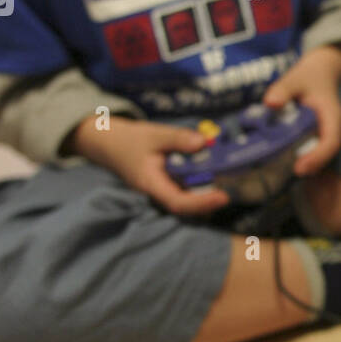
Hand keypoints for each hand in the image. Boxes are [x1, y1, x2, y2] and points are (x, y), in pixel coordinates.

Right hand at [69, 116, 230, 215]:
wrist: (109, 144)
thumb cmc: (130, 140)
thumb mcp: (154, 135)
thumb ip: (178, 139)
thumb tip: (204, 142)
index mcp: (151, 184)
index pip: (177, 203)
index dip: (201, 203)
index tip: (223, 197)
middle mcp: (157, 193)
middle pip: (186, 206)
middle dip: (209, 201)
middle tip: (231, 188)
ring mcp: (162, 192)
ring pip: (187, 200)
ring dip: (206, 192)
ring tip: (226, 179)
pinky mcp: (166, 186)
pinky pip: (185, 191)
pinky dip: (199, 184)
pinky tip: (212, 172)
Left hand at [262, 45, 340, 174]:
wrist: (322, 73)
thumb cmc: (308, 76)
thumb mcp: (294, 78)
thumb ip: (283, 89)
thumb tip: (270, 103)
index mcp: (332, 116)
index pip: (331, 142)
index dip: (317, 157)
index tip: (299, 168)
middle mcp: (335, 130)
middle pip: (327, 155)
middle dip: (311, 166)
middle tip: (289, 174)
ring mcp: (329, 136)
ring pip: (322, 157)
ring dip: (306, 165)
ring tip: (284, 173)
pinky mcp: (321, 139)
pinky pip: (315, 153)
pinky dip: (303, 159)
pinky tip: (284, 164)